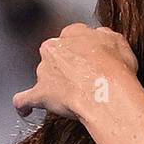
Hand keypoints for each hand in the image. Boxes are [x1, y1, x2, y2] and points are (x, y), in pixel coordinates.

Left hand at [13, 23, 137, 119]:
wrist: (106, 92)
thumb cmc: (115, 69)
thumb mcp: (119, 43)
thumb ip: (106, 37)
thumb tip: (101, 38)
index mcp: (72, 33)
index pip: (74, 36)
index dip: (84, 49)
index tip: (91, 57)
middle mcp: (54, 49)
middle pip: (56, 54)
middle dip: (66, 64)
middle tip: (84, 77)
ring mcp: (44, 72)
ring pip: (44, 75)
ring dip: (54, 84)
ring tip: (70, 97)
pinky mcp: (40, 94)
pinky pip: (26, 99)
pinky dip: (24, 105)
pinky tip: (25, 109)